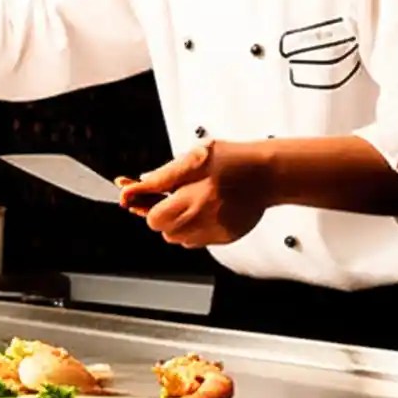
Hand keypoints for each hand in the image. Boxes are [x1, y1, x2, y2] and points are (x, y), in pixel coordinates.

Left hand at [117, 140, 271, 247]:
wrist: (269, 174)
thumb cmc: (236, 160)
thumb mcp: (195, 157)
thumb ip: (165, 174)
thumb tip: (141, 183)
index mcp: (195, 198)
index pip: (153, 216)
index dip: (140, 202)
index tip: (129, 195)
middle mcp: (205, 219)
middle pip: (161, 229)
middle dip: (157, 211)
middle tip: (162, 194)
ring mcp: (215, 231)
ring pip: (177, 237)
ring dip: (173, 221)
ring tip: (184, 200)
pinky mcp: (225, 237)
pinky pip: (195, 240)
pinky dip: (190, 227)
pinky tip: (198, 209)